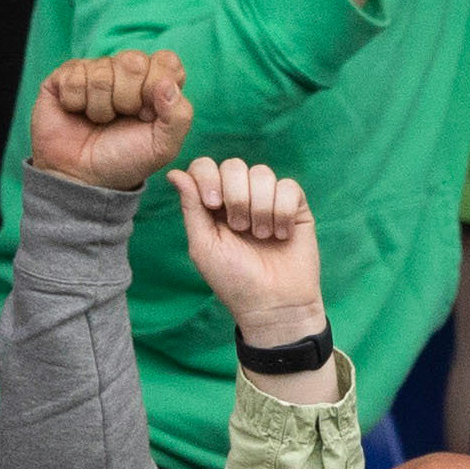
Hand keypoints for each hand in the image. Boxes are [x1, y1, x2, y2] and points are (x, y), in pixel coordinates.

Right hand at [24, 49, 193, 193]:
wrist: (83, 178)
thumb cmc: (124, 159)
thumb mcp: (163, 147)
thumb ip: (179, 116)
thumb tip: (168, 84)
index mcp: (154, 82)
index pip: (167, 61)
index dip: (157, 86)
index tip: (148, 114)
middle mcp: (126, 71)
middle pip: (134, 61)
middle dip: (128, 99)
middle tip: (121, 119)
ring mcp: (95, 70)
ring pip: (102, 73)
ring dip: (101, 107)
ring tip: (99, 121)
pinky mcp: (65, 76)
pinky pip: (74, 78)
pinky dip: (76, 103)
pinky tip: (77, 113)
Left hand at [170, 156, 323, 351]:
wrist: (273, 304)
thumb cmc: (234, 280)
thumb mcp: (203, 246)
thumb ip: (191, 207)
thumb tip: (174, 173)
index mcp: (213, 205)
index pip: (205, 167)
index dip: (208, 176)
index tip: (214, 204)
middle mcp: (240, 197)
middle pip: (234, 165)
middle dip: (236, 196)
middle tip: (239, 228)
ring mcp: (268, 200)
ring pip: (263, 173)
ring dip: (260, 207)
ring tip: (261, 236)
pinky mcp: (295, 207)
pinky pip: (288, 187)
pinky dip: (282, 212)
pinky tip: (281, 235)